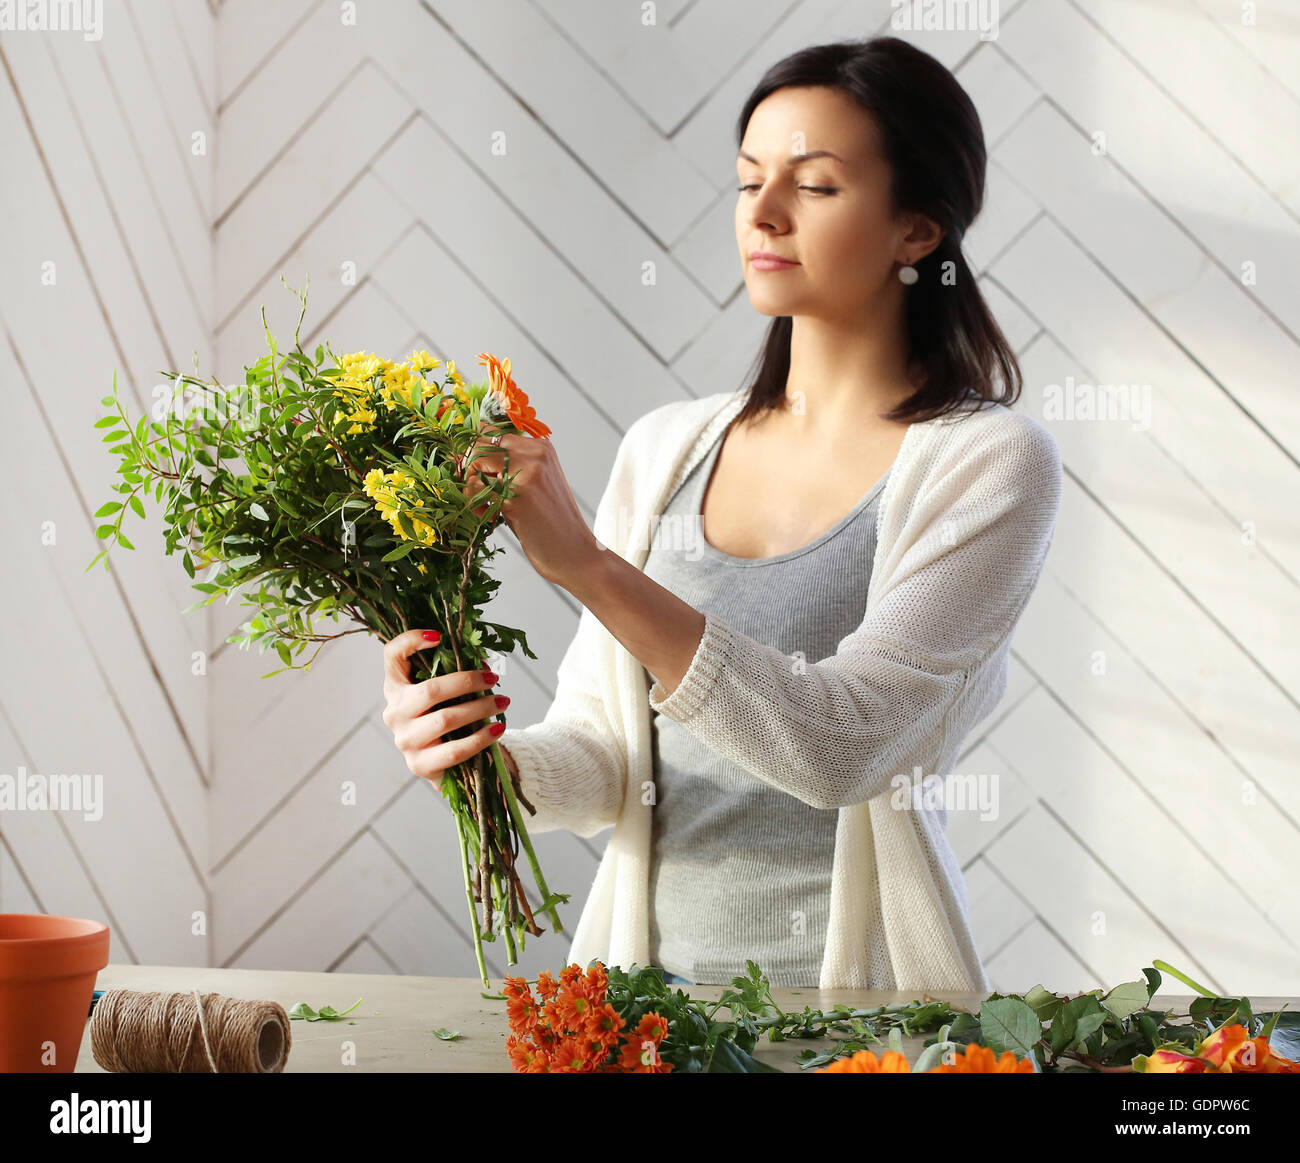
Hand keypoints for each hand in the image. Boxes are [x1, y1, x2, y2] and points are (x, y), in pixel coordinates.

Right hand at [381, 629, 508, 791]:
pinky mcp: (420, 764)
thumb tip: (486, 665)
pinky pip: (454, 750)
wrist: (446, 762)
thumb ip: (459, 672)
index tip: (440, 636)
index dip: (410, 641)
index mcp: (396, 686)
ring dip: (480, 708)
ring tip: (502, 702)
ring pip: (445, 720)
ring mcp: (405, 740)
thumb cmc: (448, 715)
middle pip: (429, 690)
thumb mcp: (449, 691)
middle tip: (493, 679)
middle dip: (466, 682)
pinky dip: (480, 738)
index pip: (392, 655)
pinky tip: (498, 729)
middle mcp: (394, 712)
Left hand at [464, 420, 602, 587]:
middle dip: (468, 468)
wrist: (574, 554)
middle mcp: (536, 451)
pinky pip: (476, 484)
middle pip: (478, 441)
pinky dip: (475, 503)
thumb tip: (464, 453)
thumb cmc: (547, 525)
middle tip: (478, 494)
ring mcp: (528, 469)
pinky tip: (491, 519)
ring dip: (470, 486)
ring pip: (474, 458)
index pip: (490, 431)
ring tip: (487, 509)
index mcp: (541, 447)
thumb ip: (508, 466)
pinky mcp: (518, 490)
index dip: (473, 453)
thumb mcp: (531, 485)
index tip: (473, 477)